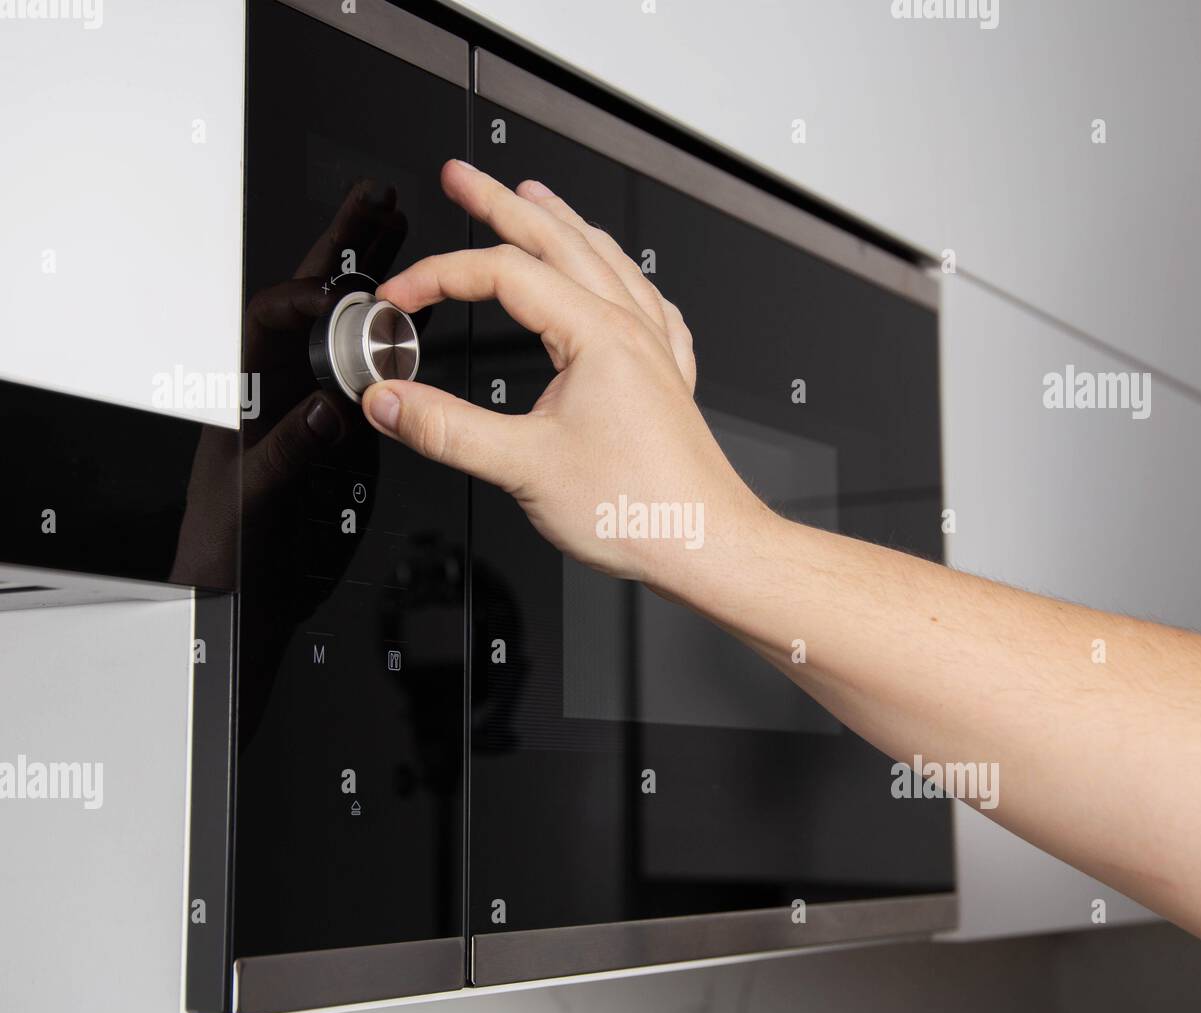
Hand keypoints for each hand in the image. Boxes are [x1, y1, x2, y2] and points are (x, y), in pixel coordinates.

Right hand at [362, 159, 769, 593]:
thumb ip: (447, 430)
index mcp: (597, 336)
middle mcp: (631, 330)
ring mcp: (654, 350)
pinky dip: (621, 276)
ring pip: (607, 260)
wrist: (706, 544)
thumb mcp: (524, 468)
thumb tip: (389, 402)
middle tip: (462, 176)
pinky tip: (621, 281)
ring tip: (535, 198)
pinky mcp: (666, 379)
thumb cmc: (640, 509)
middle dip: (502, 202)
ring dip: (564, 224)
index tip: (401, 297)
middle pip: (559, 240)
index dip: (441, 277)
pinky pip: (648, 303)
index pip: (504, 274)